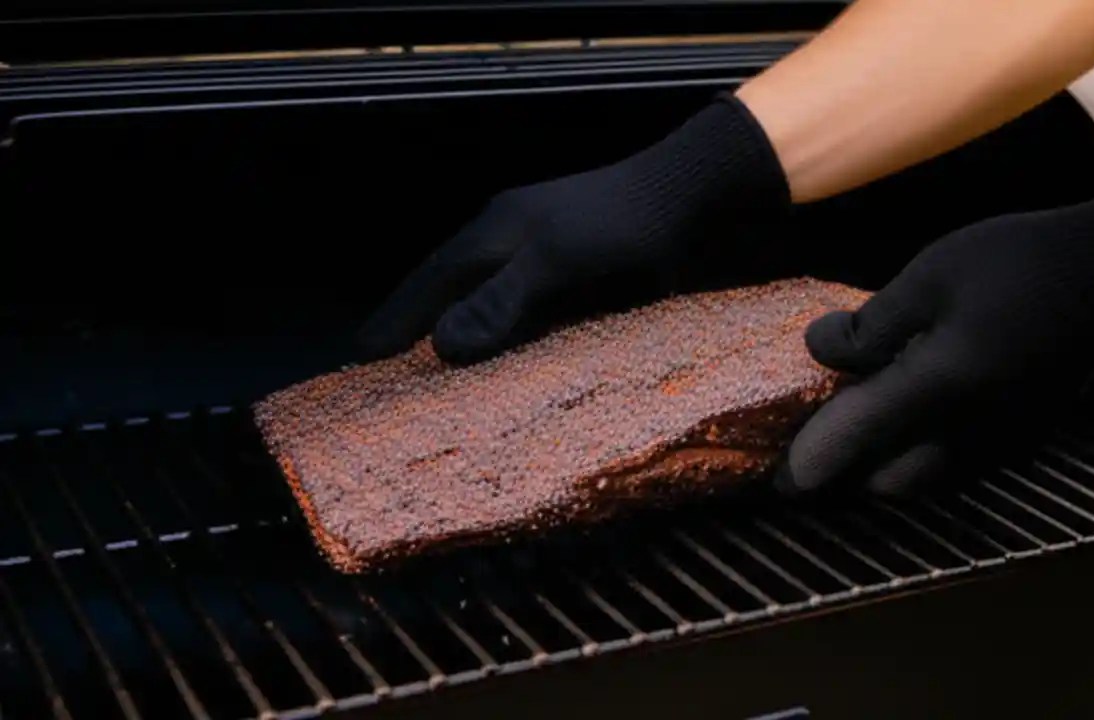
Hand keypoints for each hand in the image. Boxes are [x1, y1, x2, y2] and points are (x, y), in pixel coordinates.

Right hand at [358, 94, 789, 363]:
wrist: (687, 194)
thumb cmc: (619, 224)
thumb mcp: (554, 262)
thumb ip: (500, 302)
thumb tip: (441, 349)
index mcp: (494, 232)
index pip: (431, 281)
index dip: (397, 318)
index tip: (362, 353)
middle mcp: (512, 241)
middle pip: (452, 287)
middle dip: (420, 324)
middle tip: (388, 366)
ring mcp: (545, 252)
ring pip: (489, 296)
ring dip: (463, 328)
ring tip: (440, 368)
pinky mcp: (578, 269)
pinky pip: (527, 306)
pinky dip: (507, 331)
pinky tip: (511, 355)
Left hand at [775, 162, 1093, 496]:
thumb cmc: (1015, 261)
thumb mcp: (928, 275)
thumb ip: (869, 325)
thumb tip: (820, 351)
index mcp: (941, 385)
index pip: (856, 440)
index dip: (809, 464)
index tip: (778, 479)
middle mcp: (970, 430)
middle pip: (885, 483)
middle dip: (843, 477)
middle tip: (809, 448)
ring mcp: (1000, 442)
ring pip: (922, 484)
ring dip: (881, 472)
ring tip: (852, 434)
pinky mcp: (1019, 441)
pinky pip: (953, 471)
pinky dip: (918, 461)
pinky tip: (905, 420)